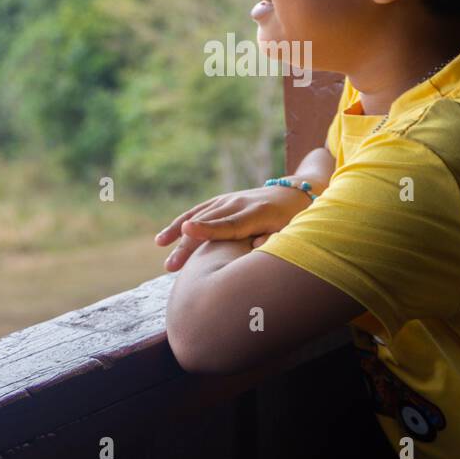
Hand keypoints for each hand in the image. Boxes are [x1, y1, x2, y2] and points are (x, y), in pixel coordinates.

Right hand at [155, 181, 319, 271]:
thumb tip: (255, 246)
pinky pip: (197, 211)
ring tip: (164, 258)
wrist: (296, 192)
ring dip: (179, 237)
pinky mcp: (222, 200)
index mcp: (259, 213)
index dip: (208, 230)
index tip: (188, 231)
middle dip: (188, 243)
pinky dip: (180, 224)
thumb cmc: (296, 220)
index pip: (230, 224)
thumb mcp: (293, 231)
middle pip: (208, 224)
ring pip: (199, 217)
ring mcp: (229, 199)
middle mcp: (240, 203)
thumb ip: (274, 239)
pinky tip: (163, 239)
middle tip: (171, 266)